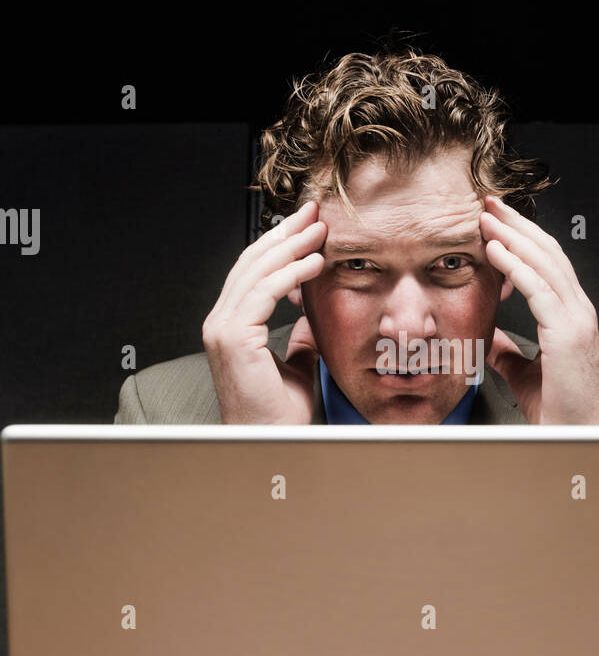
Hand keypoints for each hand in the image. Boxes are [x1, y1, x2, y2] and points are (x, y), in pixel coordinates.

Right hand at [202, 201, 327, 423]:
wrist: (272, 441)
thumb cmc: (280, 412)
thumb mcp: (296, 363)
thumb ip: (299, 336)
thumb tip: (312, 315)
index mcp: (232, 324)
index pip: (254, 271)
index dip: (280, 245)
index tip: (308, 227)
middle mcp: (221, 321)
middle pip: (252, 263)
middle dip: (286, 234)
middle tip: (314, 214)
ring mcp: (222, 328)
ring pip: (257, 272)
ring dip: (292, 247)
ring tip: (320, 231)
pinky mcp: (233, 337)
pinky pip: (264, 293)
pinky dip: (291, 275)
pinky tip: (315, 264)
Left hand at [479, 194, 598, 423]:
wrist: (579, 436)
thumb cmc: (559, 408)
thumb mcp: (524, 371)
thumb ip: (509, 349)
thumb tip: (488, 335)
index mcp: (570, 314)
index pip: (546, 263)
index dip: (521, 238)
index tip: (494, 221)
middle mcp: (578, 309)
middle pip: (547, 252)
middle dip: (516, 224)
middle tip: (488, 202)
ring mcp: (576, 318)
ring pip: (544, 262)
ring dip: (512, 235)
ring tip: (486, 216)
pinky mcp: (568, 331)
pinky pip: (538, 288)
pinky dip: (516, 265)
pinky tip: (495, 250)